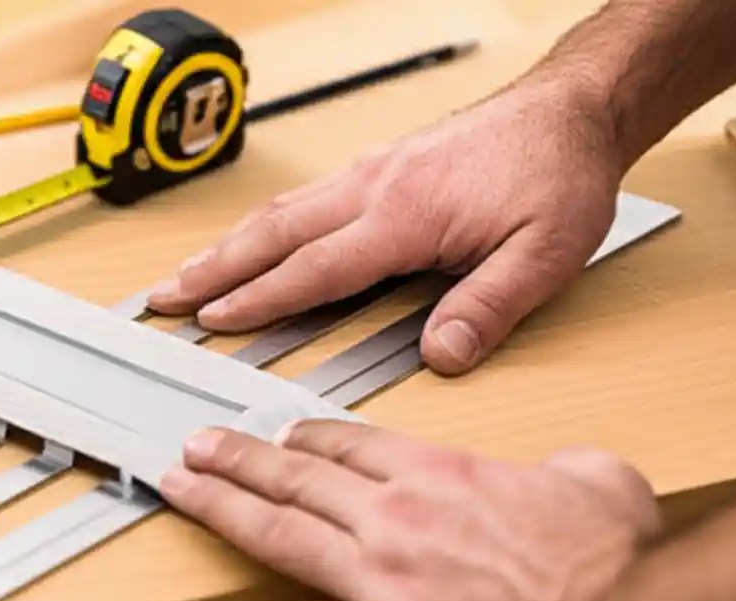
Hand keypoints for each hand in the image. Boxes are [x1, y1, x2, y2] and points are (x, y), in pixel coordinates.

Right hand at [147, 78, 623, 374]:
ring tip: (188, 272)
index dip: (259, 298)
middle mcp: (376, 186)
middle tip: (165, 296)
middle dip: (213, 267)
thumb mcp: (546, 254)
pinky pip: (304, 196)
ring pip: (282, 209)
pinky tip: (253, 238)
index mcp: (407, 213)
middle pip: (274, 231)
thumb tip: (441, 356)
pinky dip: (263, 223)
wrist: (571, 110)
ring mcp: (372, 171)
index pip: (315, 266)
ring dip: (228, 244)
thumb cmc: (558, 174)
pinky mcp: (380, 166)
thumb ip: (488, 307)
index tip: (212, 318)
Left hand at [159, 421, 661, 600]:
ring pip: (277, 533)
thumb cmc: (613, 576)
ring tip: (186, 491)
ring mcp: (376, 585)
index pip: (350, 442)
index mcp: (442, 475)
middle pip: (293, 476)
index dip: (307, 437)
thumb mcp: (597, 481)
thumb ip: (560, 465)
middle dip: (235, 457)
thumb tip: (559, 470)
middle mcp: (395, 521)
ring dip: (222, 508)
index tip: (283, 435)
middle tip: (197, 446)